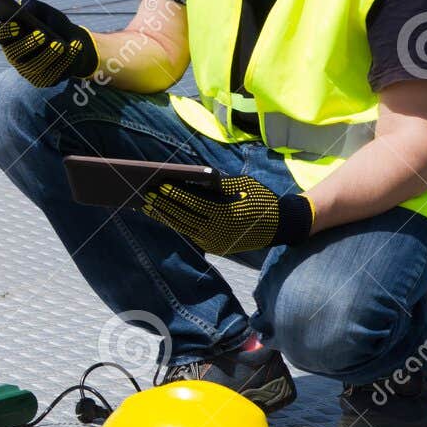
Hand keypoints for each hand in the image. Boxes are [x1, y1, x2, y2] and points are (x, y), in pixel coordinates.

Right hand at [0, 0, 98, 86]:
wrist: (71, 41)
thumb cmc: (52, 24)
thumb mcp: (45, 12)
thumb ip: (33, 6)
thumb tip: (23, 6)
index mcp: (10, 37)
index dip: (5, 31)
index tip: (16, 24)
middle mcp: (15, 56)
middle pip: (14, 53)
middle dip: (27, 44)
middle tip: (42, 35)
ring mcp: (28, 71)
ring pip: (34, 66)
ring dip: (48, 55)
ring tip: (60, 44)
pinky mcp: (44, 80)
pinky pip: (52, 74)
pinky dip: (65, 61)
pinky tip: (75, 48)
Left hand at [139, 174, 314, 254]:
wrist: (280, 225)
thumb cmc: (259, 199)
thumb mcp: (241, 186)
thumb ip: (217, 185)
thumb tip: (189, 179)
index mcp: (227, 213)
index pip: (195, 203)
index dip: (176, 195)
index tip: (161, 186)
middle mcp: (219, 230)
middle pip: (184, 217)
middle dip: (164, 206)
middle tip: (146, 195)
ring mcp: (216, 241)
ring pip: (184, 228)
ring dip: (165, 217)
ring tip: (148, 207)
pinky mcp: (215, 247)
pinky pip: (191, 234)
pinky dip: (176, 224)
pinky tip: (164, 216)